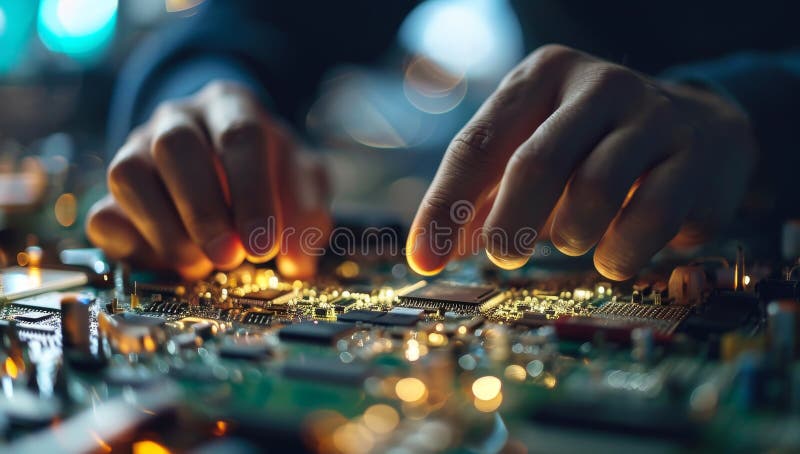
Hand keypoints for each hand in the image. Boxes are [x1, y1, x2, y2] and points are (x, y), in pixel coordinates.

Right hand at [87, 81, 330, 278]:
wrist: (226, 164)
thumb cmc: (269, 172)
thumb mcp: (302, 182)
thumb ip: (306, 215)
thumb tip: (297, 262)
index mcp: (230, 105)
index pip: (239, 136)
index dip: (251, 194)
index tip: (263, 247)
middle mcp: (177, 119)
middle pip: (174, 147)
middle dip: (203, 211)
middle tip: (229, 257)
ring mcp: (135, 150)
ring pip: (129, 177)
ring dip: (167, 231)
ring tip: (201, 265)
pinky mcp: (112, 194)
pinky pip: (103, 217)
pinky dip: (134, 246)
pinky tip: (169, 263)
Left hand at [407, 45, 756, 279]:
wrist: (700, 129)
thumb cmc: (594, 147)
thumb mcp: (533, 153)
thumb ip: (482, 198)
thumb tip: (429, 253)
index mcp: (542, 77)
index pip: (477, 144)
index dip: (445, 206)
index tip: (423, 259)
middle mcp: (598, 85)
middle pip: (535, 163)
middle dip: (508, 224)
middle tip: (502, 256)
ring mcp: (654, 116)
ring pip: (595, 190)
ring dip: (571, 236)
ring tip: (571, 241)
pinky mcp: (699, 155)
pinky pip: (651, 218)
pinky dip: (621, 251)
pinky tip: (613, 252)